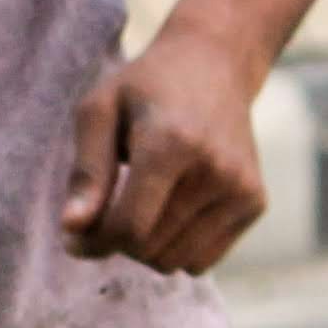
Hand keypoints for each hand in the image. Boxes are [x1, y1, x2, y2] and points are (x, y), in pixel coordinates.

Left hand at [61, 20, 269, 275]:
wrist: (215, 65)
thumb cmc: (144, 88)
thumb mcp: (99, 111)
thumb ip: (86, 172)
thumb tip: (73, 230)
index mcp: (172, 144)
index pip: (130, 226)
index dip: (93, 242)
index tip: (73, 237)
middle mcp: (216, 170)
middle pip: (149, 248)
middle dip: (115, 242)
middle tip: (101, 215)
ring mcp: (242, 189)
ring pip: (174, 262)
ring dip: (145, 248)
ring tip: (136, 205)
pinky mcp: (255, 203)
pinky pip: (201, 261)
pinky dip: (175, 249)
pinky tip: (167, 210)